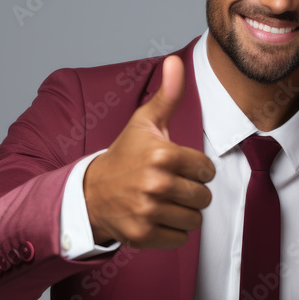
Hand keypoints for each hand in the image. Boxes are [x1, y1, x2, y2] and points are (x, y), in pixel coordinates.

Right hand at [83, 55, 214, 249]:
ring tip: (164, 201)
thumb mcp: (146, 122)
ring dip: (184, 212)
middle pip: (204, 196)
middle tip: (171, 185)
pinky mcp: (143, 235)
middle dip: (192, 191)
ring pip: (195, 219)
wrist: (91, 192)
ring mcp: (148, 211)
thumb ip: (168, 94)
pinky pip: (180, 238)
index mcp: (162, 154)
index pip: (207, 169)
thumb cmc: (126, 155)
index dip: (197, 169)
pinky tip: (156, 217)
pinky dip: (172, 231)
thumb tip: (176, 61)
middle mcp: (155, 184)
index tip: (179, 166)